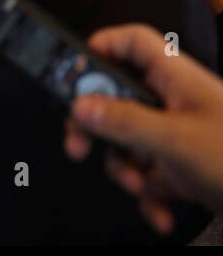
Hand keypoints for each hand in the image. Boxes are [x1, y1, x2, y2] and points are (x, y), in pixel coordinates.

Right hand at [63, 24, 222, 232]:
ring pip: (129, 141)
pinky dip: (150, 196)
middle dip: (98, 128)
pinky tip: (160, 213)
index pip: (130, 42)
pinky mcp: (185, 166)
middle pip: (117, 98)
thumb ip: (123, 121)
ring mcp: (179, 134)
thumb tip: (80, 106)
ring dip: (125, 169)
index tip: (70, 71)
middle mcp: (174, 101)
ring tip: (140, 189)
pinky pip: (150, 173)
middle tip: (79, 146)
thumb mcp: (175, 140)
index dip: (99, 46)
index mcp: (175, 78)